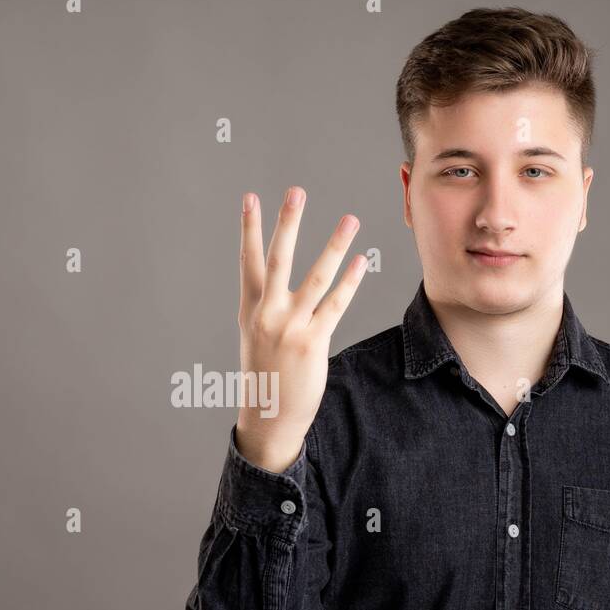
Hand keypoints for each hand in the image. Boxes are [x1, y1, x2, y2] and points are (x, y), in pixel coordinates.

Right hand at [235, 186, 366, 472]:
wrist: (268, 417)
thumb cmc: (265, 375)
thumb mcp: (255, 337)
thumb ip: (265, 307)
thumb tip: (276, 283)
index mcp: (250, 310)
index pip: (248, 261)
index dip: (249, 228)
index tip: (250, 198)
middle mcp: (267, 314)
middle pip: (278, 259)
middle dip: (287, 223)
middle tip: (296, 192)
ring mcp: (290, 327)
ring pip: (315, 278)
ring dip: (335, 246)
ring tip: (350, 219)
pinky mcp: (312, 342)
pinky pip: (335, 305)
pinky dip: (349, 282)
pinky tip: (361, 262)